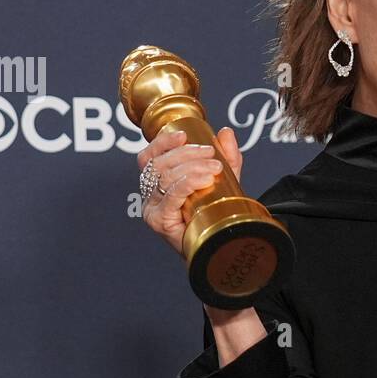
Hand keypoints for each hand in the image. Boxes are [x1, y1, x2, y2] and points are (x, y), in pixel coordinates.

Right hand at [137, 126, 243, 257]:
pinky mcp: (159, 220)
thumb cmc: (214, 214)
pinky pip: (171, 196)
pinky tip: (203, 180)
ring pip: (165, 177)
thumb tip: (226, 132)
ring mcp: (152, 208)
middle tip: (211, 154)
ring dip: (192, 167)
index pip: (149, 155)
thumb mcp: (223, 181)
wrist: (217, 245)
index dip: (162, 142)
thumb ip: (227, 157)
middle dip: (186, 153)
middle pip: (159, 164)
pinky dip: (187, 183)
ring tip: (215, 167)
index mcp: (157, 181)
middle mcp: (149, 194)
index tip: (183, 135)